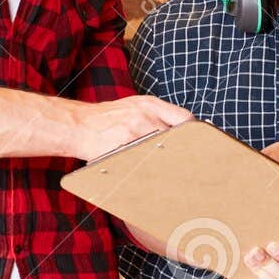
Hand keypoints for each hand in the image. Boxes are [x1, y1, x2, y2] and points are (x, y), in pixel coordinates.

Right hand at [76, 95, 191, 160]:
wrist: (77, 124)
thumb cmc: (107, 118)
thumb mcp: (134, 107)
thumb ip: (157, 116)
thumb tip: (183, 129)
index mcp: (150, 104)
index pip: (185, 118)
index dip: (194, 133)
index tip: (201, 144)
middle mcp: (145, 116)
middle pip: (178, 137)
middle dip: (183, 151)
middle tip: (188, 163)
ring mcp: (135, 133)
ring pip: (163, 152)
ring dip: (168, 162)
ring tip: (170, 171)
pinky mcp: (124, 149)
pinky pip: (144, 163)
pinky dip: (150, 169)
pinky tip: (150, 174)